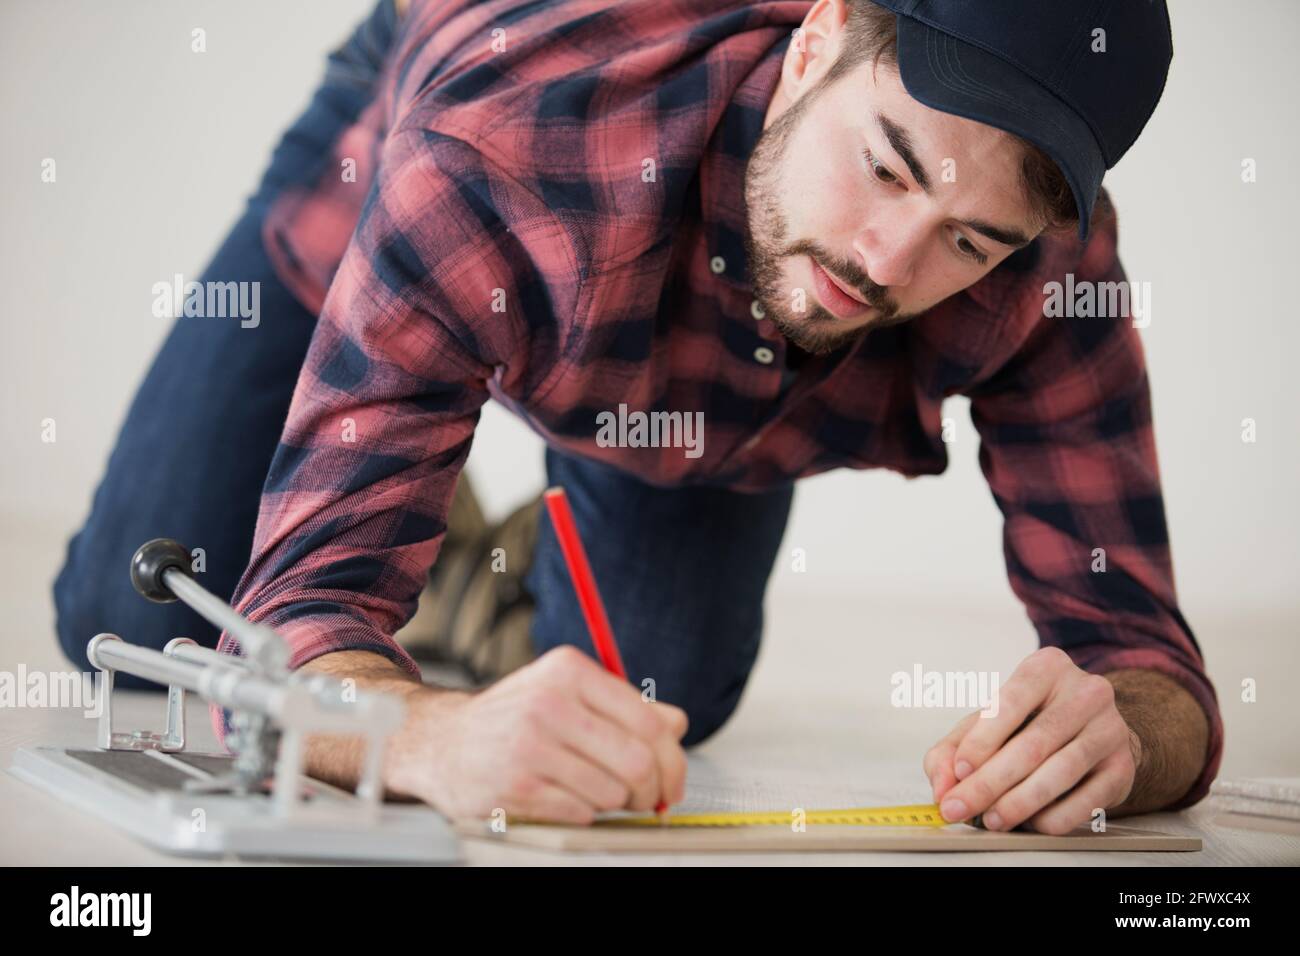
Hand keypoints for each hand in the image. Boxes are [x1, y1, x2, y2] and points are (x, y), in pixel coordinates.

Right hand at [389, 645, 688, 823]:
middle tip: (649, 799)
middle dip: (653, 789)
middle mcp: (549, 703)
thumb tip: (677, 723)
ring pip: (612, 791)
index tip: (673, 778)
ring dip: (614, 802)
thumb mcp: (567, 694)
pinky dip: (584, 813)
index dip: (673, 758)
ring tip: (596, 792)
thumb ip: (625, 706)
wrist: (441, 741)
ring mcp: (530, 746)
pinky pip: (581, 812)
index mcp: (568, 671)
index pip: (648, 721)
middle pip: (637, 760)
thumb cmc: (512, 718)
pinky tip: (566, 798)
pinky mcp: (516, 785)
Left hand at [922, 647, 1139, 834]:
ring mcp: (1110, 728)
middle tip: (961, 807)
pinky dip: (1053, 817)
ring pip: (1060, 773)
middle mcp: (1084, 691)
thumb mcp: (987, 722)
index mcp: (1046, 667)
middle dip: (990, 782)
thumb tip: (943, 786)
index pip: (1010, 702)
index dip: (981, 741)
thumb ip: (952, 749)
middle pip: (1032, 744)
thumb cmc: (1030, 723)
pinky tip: (1030, 822)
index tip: (959, 772)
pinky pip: (1086, 800)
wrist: (1093, 731)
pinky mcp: (1124, 766)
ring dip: (1019, 803)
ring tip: (992, 820)